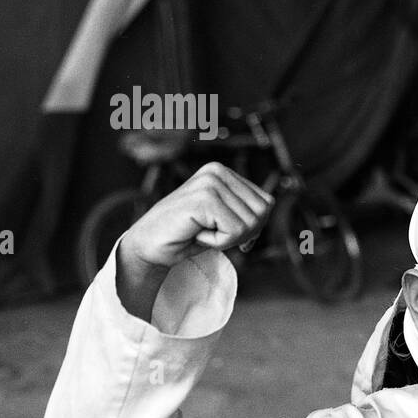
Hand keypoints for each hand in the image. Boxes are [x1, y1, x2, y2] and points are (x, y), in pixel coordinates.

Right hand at [121, 162, 273, 270]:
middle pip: (262, 213)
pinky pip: (234, 232)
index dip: (253, 226)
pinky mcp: (204, 199)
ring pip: (249, 224)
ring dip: (227, 238)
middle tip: (212, 233)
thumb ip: (247, 212)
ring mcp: (210, 183)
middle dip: (242, 233)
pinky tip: (196, 233)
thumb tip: (269, 208)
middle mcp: (217, 172)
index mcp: (224, 172)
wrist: (148, 245)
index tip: (227, 232)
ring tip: (201, 231)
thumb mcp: (223, 219)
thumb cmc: (187, 234)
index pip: (267, 203)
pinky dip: (218, 242)